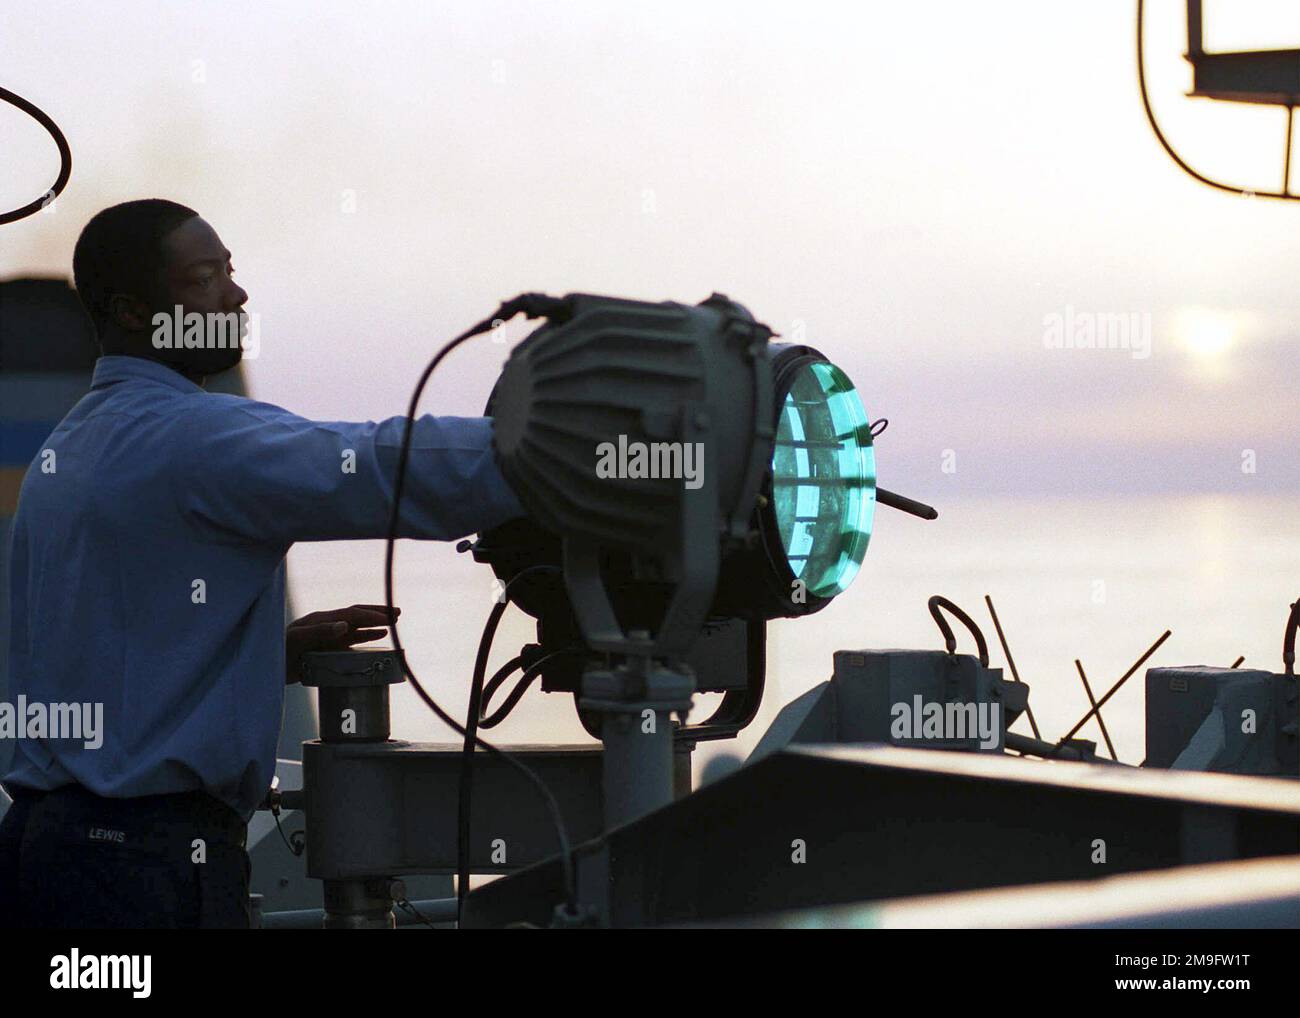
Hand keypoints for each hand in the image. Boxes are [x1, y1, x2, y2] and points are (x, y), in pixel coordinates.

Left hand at [285, 604, 400, 683]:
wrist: (265, 668)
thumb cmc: (277, 651)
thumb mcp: (296, 640)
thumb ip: (319, 631)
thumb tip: (345, 625)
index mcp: (320, 619)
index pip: (350, 615)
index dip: (370, 616)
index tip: (388, 619)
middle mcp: (327, 625)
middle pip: (357, 616)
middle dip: (377, 614)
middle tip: (398, 613)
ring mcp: (328, 636)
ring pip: (357, 627)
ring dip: (375, 624)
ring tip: (394, 622)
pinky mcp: (328, 649)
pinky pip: (352, 641)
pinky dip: (367, 638)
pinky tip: (379, 637)